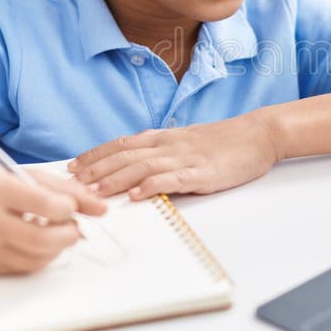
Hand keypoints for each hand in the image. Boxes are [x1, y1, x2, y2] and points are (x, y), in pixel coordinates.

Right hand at [0, 164, 106, 274]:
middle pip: (43, 240)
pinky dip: (39, 257)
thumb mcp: (28, 175)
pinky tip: (36, 241)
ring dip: (57, 248)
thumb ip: (68, 190)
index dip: (68, 209)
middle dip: (69, 235)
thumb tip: (103, 210)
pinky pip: (23, 268)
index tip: (70, 208)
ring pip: (36, 260)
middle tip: (74, 228)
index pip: (47, 206)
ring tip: (55, 232)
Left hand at [68, 113, 278, 199]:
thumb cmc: (224, 141)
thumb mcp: (186, 141)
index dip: (95, 155)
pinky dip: (153, 186)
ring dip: (116, 179)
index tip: (72, 166)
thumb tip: (134, 166)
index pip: (121, 144)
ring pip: (143, 167)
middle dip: (96, 170)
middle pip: (125, 155)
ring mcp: (185, 157)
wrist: (258, 134)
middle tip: (72, 184)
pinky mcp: (203, 172)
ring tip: (95, 193)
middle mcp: (169, 144)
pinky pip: (174, 178)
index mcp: (164, 137)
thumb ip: (161, 151)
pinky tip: (138, 195)